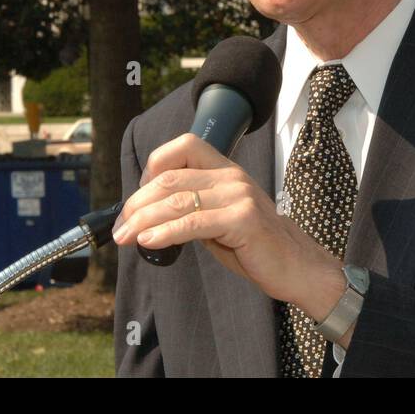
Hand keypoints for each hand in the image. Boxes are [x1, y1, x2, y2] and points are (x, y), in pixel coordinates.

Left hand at [112, 134, 346, 317]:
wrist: (294, 265)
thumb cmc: (254, 246)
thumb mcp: (218, 220)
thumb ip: (191, 209)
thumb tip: (149, 215)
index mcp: (225, 170)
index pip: (183, 147)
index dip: (152, 168)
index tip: (137, 198)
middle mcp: (231, 176)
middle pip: (171, 178)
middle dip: (137, 203)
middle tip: (120, 227)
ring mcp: (238, 196)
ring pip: (177, 200)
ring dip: (143, 220)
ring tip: (126, 237)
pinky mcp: (242, 219)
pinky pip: (193, 223)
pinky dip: (165, 233)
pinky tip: (148, 242)